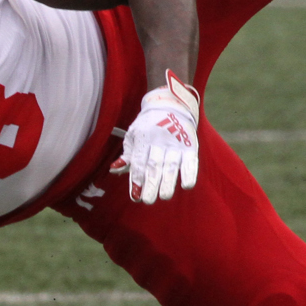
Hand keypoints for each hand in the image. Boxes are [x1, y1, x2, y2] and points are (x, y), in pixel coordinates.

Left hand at [110, 70, 199, 203]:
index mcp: (144, 137)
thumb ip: (128, 155)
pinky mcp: (190, 145)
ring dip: (168, 182)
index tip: (135, 196)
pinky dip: (189, 173)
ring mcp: (176, 143)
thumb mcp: (133, 135)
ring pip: (171, 165)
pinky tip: (186, 186)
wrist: (170, 104)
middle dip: (151, 184)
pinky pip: (191, 161)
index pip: (139, 161)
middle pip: (155, 165)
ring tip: (163, 196)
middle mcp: (160, 140)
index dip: (137, 179)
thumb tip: (114, 170)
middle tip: (147, 200)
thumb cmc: (148, 125)